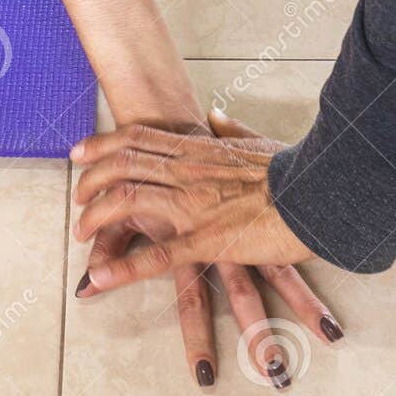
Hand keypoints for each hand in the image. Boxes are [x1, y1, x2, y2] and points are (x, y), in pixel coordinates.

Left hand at [72, 110, 336, 389]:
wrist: (320, 190)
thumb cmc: (293, 168)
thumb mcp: (257, 142)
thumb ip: (231, 130)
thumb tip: (215, 117)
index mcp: (198, 149)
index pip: (137, 138)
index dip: (101, 144)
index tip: (79, 153)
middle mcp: (187, 172)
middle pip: (122, 166)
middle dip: (89, 182)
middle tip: (76, 199)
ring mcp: (194, 205)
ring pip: (128, 201)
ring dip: (97, 218)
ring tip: (81, 234)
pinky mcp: (207, 240)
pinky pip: (156, 256)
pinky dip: (122, 267)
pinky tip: (99, 278)